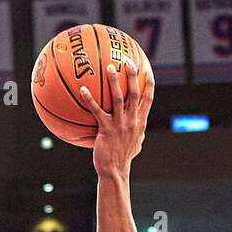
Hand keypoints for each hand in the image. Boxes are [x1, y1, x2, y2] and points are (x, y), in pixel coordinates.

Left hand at [78, 60, 153, 175]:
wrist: (115, 171)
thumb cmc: (123, 158)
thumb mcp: (136, 144)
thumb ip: (138, 133)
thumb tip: (140, 130)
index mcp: (140, 122)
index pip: (148, 99)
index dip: (149, 84)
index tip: (147, 71)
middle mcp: (132, 121)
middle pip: (135, 93)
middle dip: (133, 75)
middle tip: (128, 60)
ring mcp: (120, 125)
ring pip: (118, 98)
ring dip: (114, 81)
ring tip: (109, 67)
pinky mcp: (107, 130)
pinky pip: (97, 111)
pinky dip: (90, 99)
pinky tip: (82, 90)